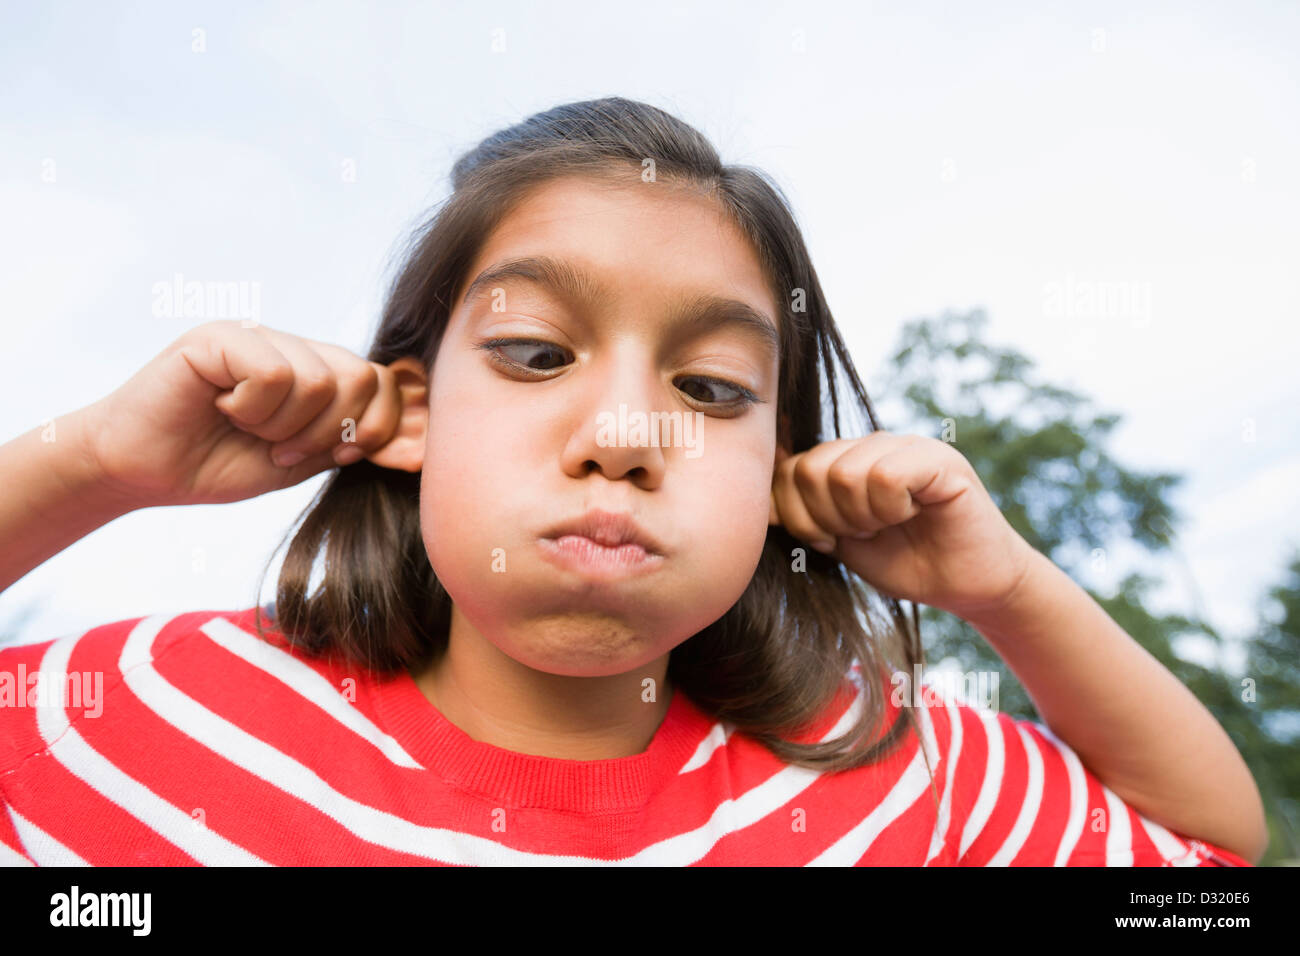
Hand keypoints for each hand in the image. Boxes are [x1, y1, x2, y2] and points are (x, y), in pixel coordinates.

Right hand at [74, 320, 422, 509]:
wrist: (141, 470)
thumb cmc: (218, 464)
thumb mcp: (302, 461)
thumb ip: (352, 442)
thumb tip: (422, 442)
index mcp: (317, 371)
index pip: (382, 382)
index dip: (374, 427)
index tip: (336, 457)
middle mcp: (293, 346)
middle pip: (360, 377)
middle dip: (327, 432)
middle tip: (280, 449)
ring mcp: (259, 336)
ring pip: (320, 379)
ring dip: (285, 426)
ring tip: (248, 431)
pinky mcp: (221, 336)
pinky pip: (274, 373)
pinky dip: (254, 409)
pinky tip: (223, 410)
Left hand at [768, 431, 1037, 620]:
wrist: (967, 586)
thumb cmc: (905, 562)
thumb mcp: (837, 537)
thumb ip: (801, 511)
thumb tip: (755, 495)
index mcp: (846, 457)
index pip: (790, 468)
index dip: (796, 514)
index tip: (826, 539)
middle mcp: (873, 442)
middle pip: (811, 470)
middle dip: (826, 519)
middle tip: (862, 534)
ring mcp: (907, 444)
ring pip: (844, 473)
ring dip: (861, 517)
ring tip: (887, 525)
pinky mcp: (939, 459)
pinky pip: (885, 476)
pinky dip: (890, 509)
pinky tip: (910, 516)